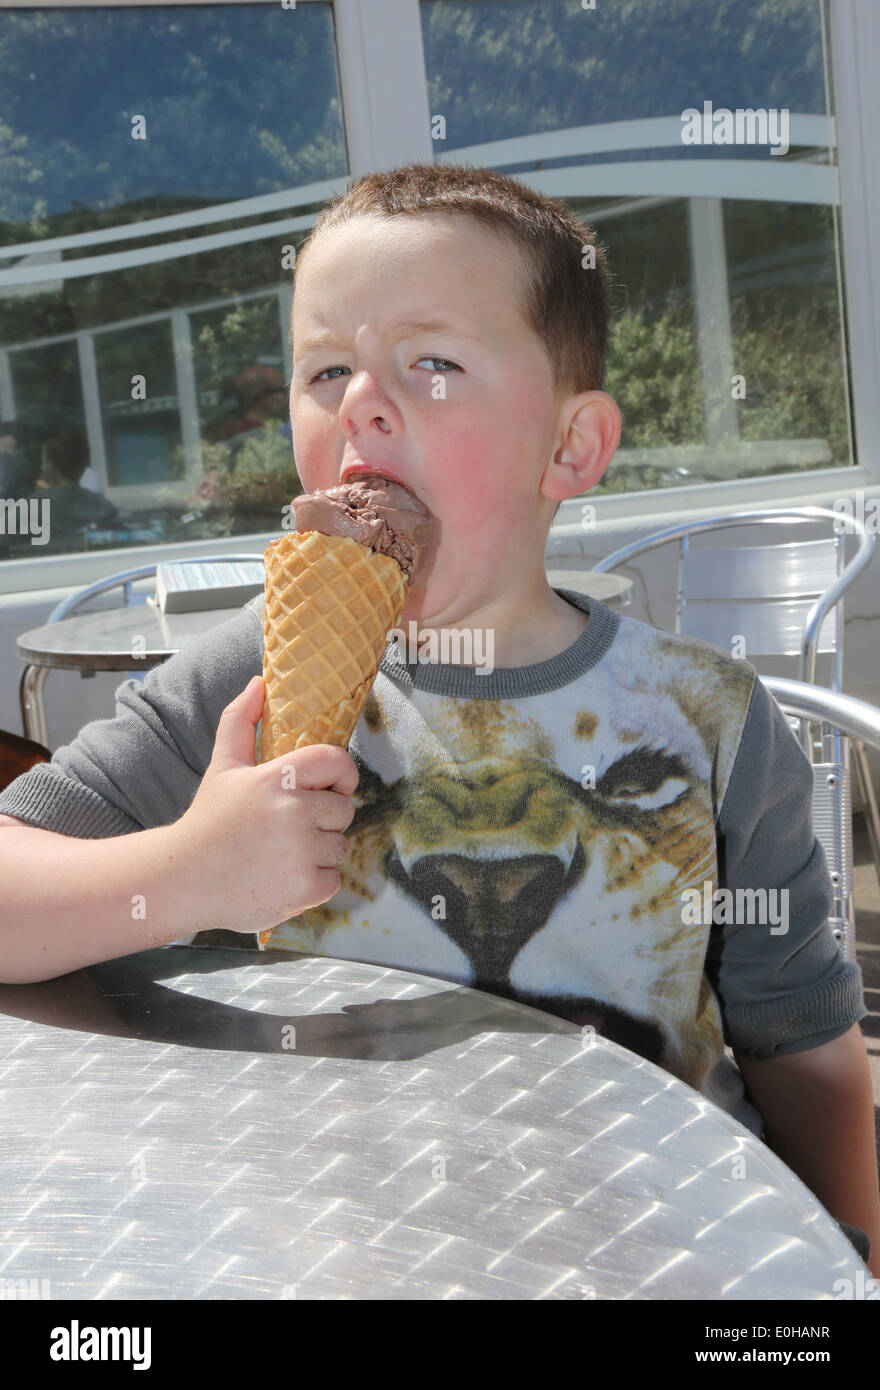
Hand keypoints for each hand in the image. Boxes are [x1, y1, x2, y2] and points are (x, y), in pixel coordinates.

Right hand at [173, 675, 357, 934]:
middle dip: (325, 818)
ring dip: (320, 851)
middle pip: (344, 809)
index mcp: (276, 779)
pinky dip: (316, 881)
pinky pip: (334, 878)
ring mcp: (300, 852)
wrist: (182, 879)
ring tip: (283, 853)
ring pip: (340, 845)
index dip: (342, 775)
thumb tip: (260, 683)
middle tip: (290, 828)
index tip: (331, 787)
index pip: (336, 763)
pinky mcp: (304, 888)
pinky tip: (284, 876)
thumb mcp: (222, 766)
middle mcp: (292, 813)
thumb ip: (240, 721)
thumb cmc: (209, 821)